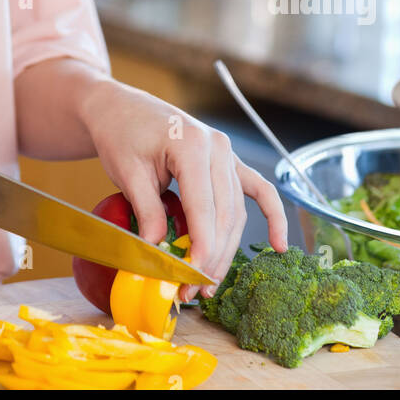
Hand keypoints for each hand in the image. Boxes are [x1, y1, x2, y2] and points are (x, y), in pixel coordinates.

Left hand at [79, 79, 287, 301]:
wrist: (120, 108)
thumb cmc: (121, 134)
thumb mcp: (128, 173)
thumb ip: (148, 212)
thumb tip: (160, 254)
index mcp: (192, 144)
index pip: (204, 208)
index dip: (202, 248)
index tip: (192, 280)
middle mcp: (217, 147)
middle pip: (224, 214)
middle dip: (212, 257)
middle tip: (193, 291)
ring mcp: (226, 152)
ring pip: (236, 210)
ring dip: (227, 249)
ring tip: (210, 284)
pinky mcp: (227, 161)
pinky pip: (257, 189)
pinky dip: (271, 215)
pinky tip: (278, 244)